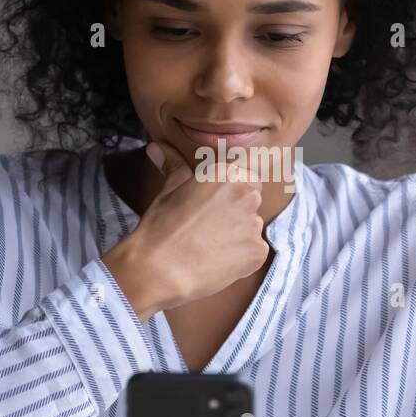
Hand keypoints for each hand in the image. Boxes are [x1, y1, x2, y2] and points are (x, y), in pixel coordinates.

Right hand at [103, 140, 269, 321]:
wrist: (160, 268)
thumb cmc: (161, 227)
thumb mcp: (168, 191)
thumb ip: (173, 165)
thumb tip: (158, 148)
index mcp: (229, 174)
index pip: (245, 177)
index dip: (230, 192)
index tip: (215, 205)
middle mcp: (248, 195)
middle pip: (251, 201)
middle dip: (235, 212)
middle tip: (207, 226)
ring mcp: (255, 225)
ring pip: (252, 227)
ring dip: (237, 234)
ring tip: (209, 246)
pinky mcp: (257, 253)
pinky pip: (254, 252)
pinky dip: (240, 257)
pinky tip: (216, 260)